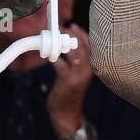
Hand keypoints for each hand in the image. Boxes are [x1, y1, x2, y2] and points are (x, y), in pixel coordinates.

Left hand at [48, 23, 93, 137]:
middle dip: (71, 34)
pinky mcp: (68, 81)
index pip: (91, 44)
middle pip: (83, 45)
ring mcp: (79, 75)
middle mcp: (89, 69)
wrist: (67, 114)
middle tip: (60, 28)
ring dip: (61, 42)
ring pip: (73, 52)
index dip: (82, 33)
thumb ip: (74, 61)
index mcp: (92, 67)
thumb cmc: (68, 92)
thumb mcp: (75, 75)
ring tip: (52, 38)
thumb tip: (65, 44)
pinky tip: (47, 54)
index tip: (72, 25)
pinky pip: (60, 63)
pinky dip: (53, 56)